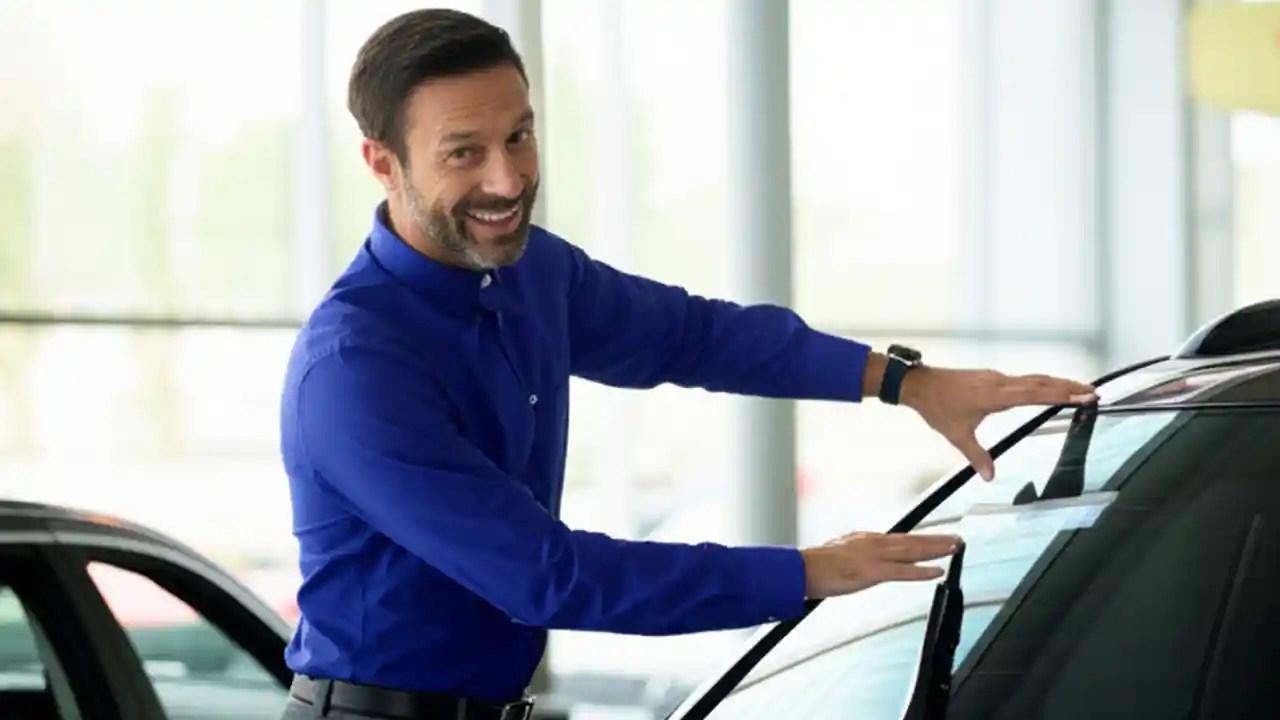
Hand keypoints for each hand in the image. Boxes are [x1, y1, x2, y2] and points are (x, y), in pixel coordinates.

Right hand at [800, 531, 959, 598]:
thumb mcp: (840, 552)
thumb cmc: (815, 565)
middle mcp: (874, 543)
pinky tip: (937, 571)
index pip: (901, 538)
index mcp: (866, 540)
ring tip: (954, 548)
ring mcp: (874, 557)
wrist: (802, 569)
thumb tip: (863, 558)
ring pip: (911, 551)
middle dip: (936, 540)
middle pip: (911, 541)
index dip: (921, 539)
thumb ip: (856, 553)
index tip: (937, 538)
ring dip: (935, 549)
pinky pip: (902, 572)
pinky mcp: (871, 572)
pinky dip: (921, 571)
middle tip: (957, 539)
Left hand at [901, 366, 1095, 480]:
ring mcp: (995, 378)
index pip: (1036, 394)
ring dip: (1056, 383)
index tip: (1085, 395)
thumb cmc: (938, 408)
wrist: (918, 384)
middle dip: (1068, 387)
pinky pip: (1022, 379)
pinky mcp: (990, 377)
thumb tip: (990, 477)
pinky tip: (1048, 388)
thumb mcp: (957, 435)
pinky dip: (1040, 383)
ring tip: (1079, 388)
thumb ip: (977, 456)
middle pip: (1041, 383)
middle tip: (1093, 392)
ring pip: (1033, 378)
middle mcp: (999, 382)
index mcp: (995, 395)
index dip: (1062, 395)